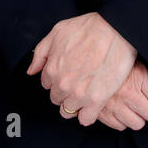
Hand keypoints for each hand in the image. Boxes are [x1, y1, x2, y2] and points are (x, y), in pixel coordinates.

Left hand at [27, 12, 136, 126]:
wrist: (117, 29)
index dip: (58, 79)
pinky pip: (85, 119)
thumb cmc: (89, 27)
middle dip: (65, 92)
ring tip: (86, 92)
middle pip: (56, 99)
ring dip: (75, 104)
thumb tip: (31, 71)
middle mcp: (62, 84)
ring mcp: (79, 94)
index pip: (47, 85)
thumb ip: (41, 53)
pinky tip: (93, 104)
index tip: (68, 74)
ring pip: (68, 111)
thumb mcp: (58, 31)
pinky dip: (88, 115)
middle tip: (79, 82)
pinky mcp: (96, 100)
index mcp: (52, 69)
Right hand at [96, 61, 147, 130]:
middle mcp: (127, 94)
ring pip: (138, 124)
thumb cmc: (110, 54)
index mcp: (138, 77)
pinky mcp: (101, 114)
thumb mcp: (133, 56)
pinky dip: (122, 120)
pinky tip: (121, 108)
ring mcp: (114, 106)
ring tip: (135, 105)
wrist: (83, 58)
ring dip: (139, 116)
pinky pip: (120, 126)